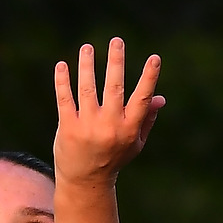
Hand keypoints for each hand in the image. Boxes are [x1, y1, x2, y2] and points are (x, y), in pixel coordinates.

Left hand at [52, 38, 164, 184]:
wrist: (86, 182)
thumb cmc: (114, 158)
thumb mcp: (135, 143)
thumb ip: (146, 119)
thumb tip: (160, 97)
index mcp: (129, 128)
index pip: (142, 98)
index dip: (149, 78)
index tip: (155, 58)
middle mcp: (110, 126)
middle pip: (114, 88)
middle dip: (116, 62)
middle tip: (116, 41)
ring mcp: (88, 126)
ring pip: (88, 89)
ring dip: (87, 66)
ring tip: (87, 48)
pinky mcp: (68, 128)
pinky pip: (65, 99)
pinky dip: (63, 81)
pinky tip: (62, 65)